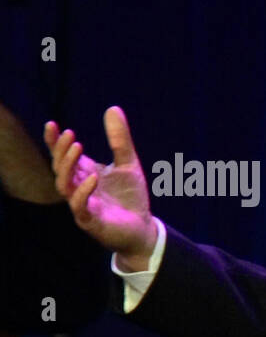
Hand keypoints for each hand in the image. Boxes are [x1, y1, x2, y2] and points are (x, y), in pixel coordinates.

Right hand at [44, 106, 155, 267]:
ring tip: (78, 147)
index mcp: (83, 174)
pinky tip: (92, 176)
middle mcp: (78, 189)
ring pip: (65, 185)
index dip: (54, 141)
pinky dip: (84, 191)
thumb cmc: (131, 197)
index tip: (52, 124)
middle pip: (60, 168)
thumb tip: (112, 108)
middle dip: (61, 151)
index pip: (62, 156)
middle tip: (70, 135)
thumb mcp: (128, 163)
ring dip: (68, 166)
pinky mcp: (90, 221)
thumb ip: (120, 140)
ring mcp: (82, 205)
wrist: (143, 228)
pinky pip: (80, 206)